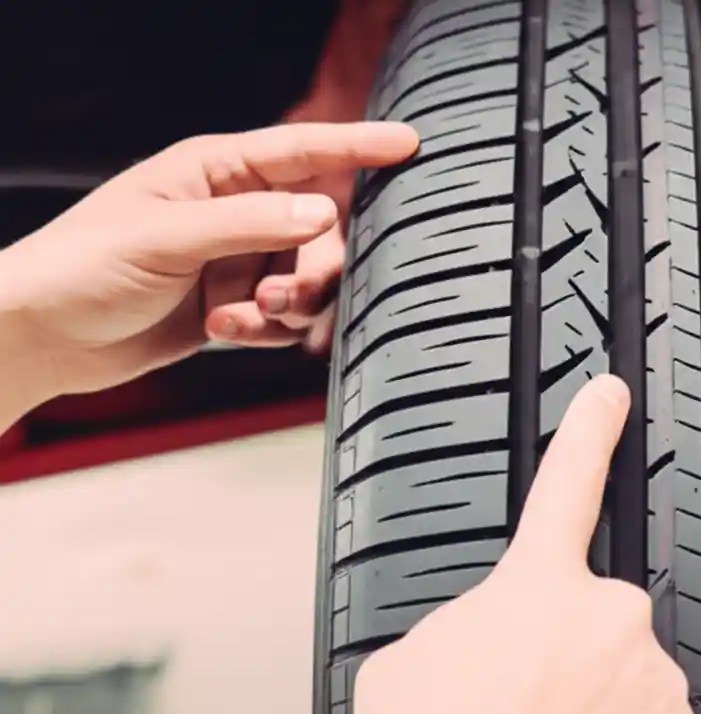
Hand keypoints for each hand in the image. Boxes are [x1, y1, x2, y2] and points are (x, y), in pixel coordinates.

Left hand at [0, 121, 418, 402]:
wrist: (45, 337)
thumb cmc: (83, 265)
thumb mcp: (167, 235)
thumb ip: (250, 223)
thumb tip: (324, 213)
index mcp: (217, 171)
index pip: (304, 151)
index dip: (359, 146)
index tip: (409, 145)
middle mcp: (236, 211)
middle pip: (320, 233)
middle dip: (312, 270)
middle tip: (282, 297)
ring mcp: (237, 259)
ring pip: (308, 280)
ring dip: (287, 306)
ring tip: (242, 316)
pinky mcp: (234, 304)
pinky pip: (283, 317)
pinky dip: (264, 329)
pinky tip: (223, 330)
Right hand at [355, 376, 693, 713]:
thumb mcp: (409, 667)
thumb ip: (463, 629)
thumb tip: (480, 646)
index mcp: (539, 586)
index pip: (568, 483)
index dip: (591, 431)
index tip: (612, 393)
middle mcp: (611, 618)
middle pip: (595, 616)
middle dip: (565, 652)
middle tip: (519, 699)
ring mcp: (651, 681)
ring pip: (623, 678)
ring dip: (588, 702)